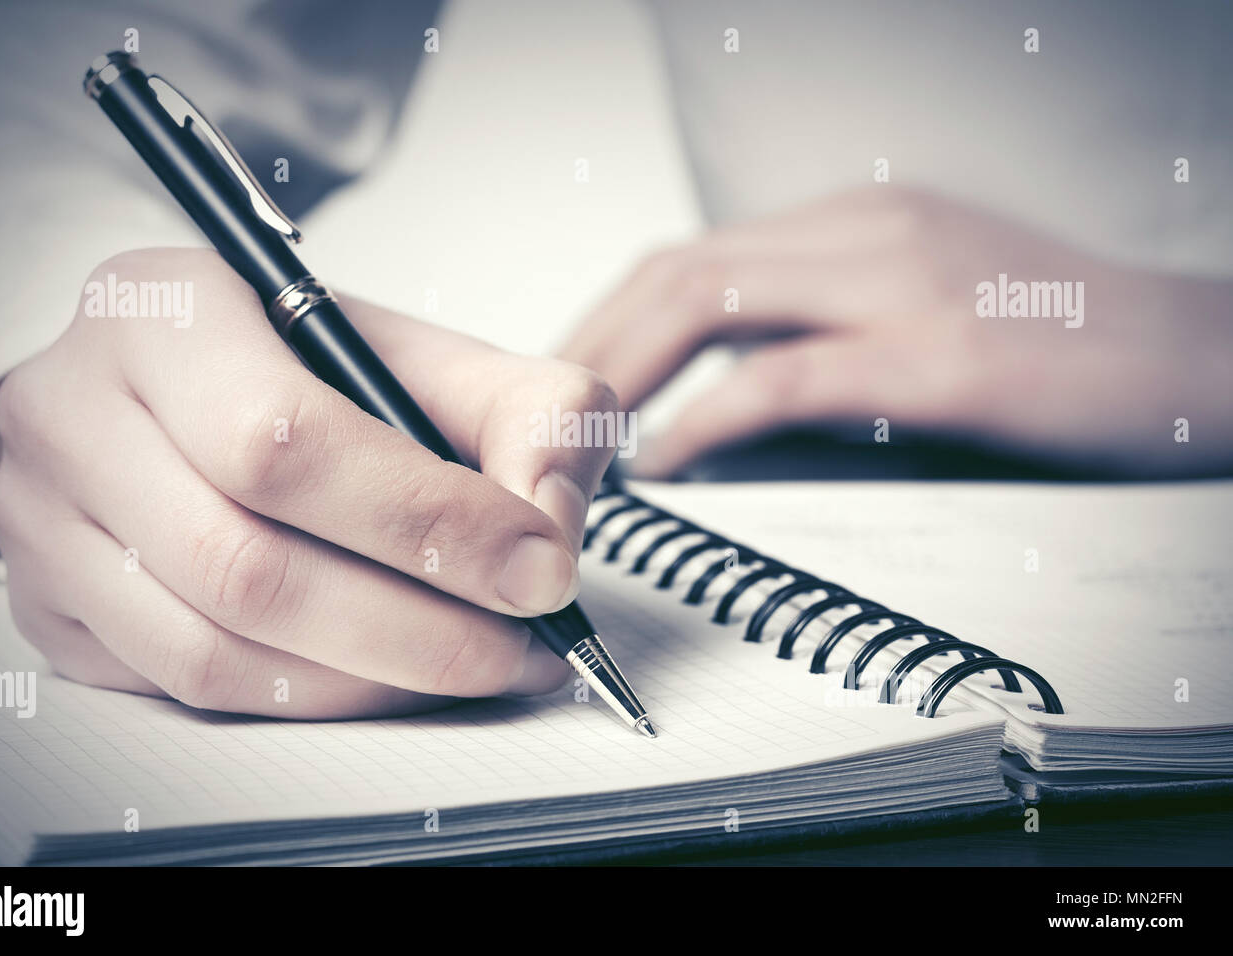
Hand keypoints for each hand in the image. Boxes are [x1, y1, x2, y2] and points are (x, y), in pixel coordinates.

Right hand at [0, 248, 618, 717]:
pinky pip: (187, 690)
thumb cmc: (317, 374)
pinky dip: (311, 701)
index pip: (282, 438)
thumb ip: (532, 415)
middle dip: (414, 626)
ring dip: (370, 680)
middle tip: (519, 643)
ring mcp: (40, 520)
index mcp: (163, 312)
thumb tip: (548, 535)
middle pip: (244, 562)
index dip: (422, 522)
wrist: (201, 396)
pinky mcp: (52, 608)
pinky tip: (387, 676)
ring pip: (213, 649)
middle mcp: (74, 410)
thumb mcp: (436, 360)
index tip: (534, 569)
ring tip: (473, 663)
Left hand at [561, 186, 1232, 476]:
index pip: (691, 255)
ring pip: (707, 304)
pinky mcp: (936, 357)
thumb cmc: (1057, 341)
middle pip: (676, 271)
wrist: (1196, 352)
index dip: (608, 319)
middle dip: (589, 346)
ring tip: (581, 442)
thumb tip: (721, 389)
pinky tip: (670, 464)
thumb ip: (825, 325)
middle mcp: (864, 236)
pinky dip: (704, 422)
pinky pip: (782, 380)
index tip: (567, 381)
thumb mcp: (921, 302)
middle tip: (545, 417)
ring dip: (622, 379)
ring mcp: (899, 288)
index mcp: (855, 223)